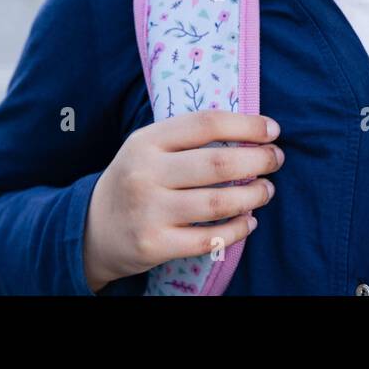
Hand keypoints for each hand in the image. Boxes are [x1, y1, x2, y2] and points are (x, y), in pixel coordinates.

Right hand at [83, 110, 283, 292]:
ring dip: (253, 196)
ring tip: (267, 190)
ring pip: (217, 203)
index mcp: (146, 141)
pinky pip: (208, 239)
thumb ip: (190, 137)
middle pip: (217, 163)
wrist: (91, 229)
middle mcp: (145, 173)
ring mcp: (148, 211)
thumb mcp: (150, 147)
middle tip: (276, 160)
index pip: (206, 123)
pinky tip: (249, 221)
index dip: (246, 125)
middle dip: (258, 160)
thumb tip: (254, 132)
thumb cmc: (137, 179)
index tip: (273, 130)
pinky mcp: (154, 245)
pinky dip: (237, 230)